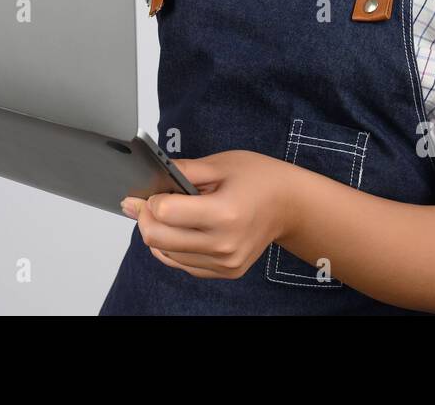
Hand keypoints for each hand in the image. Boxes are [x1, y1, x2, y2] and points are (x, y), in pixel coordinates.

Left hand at [119, 149, 292, 279]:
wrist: (290, 205)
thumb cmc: (259, 179)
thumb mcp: (221, 163)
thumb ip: (181, 170)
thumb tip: (147, 178)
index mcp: (225, 213)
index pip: (166, 213)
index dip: (152, 200)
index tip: (152, 191)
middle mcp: (225, 244)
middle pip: (158, 239)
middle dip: (144, 219)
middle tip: (143, 203)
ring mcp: (225, 262)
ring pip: (166, 254)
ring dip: (158, 234)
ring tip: (167, 214)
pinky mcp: (226, 271)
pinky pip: (183, 265)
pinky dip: (172, 248)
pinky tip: (179, 229)